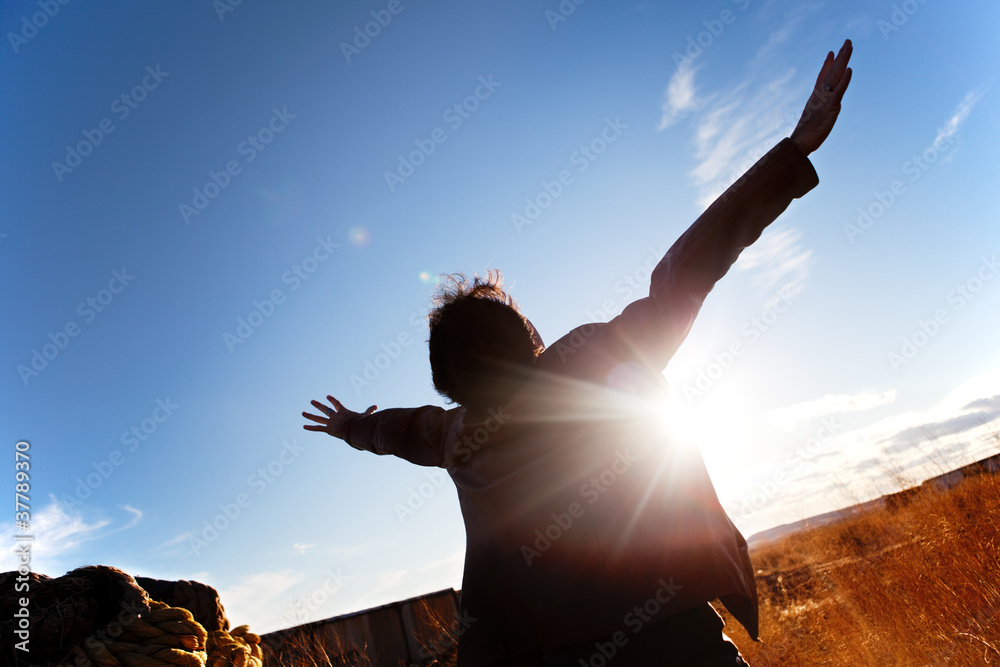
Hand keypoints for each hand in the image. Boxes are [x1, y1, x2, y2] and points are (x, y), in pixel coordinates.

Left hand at [302, 395, 375, 439]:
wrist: (354, 429)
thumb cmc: (360, 423)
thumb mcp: (365, 416)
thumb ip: (369, 411)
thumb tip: (376, 406)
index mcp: (343, 411)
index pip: (336, 404)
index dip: (332, 400)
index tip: (328, 396)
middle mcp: (335, 416)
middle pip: (325, 409)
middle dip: (318, 405)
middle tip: (312, 401)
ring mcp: (330, 422)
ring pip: (318, 418)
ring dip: (310, 415)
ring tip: (302, 412)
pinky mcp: (328, 429)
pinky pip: (318, 428)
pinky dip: (311, 427)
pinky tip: (303, 426)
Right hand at [790, 39, 852, 155]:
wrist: (799, 144)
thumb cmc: (804, 136)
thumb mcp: (811, 121)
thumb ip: (814, 114)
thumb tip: (812, 113)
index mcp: (816, 97)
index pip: (823, 77)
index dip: (828, 64)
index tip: (832, 52)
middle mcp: (820, 94)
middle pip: (832, 71)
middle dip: (841, 56)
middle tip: (847, 42)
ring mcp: (825, 99)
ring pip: (836, 76)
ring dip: (843, 60)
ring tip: (849, 47)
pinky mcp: (831, 107)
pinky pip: (839, 91)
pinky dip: (844, 80)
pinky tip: (850, 70)